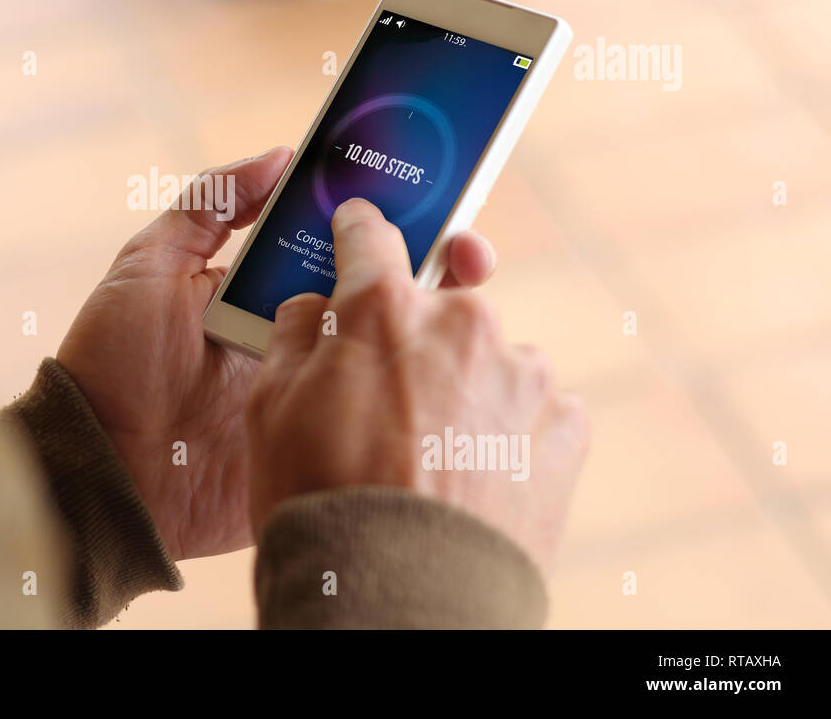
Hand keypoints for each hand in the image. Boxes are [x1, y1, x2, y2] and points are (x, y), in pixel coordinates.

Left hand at [57, 151, 500, 560]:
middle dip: (435, 272)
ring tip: (474, 313)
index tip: (439, 199)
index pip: (342, 249)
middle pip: (381, 299)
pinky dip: (412, 411)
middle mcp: (300, 339)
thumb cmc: (113, 360)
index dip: (391, 224)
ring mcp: (312, 396)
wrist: (98, 468)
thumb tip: (280, 153)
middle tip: (472, 255)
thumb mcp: (150, 266)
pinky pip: (371, 427)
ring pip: (389, 360)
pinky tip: (454, 390)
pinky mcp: (314, 450)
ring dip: (435, 336)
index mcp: (268, 292)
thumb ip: (209, 205)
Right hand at [245, 198, 588, 571]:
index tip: (357, 229)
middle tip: (380, 401)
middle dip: (409, 338)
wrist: (401, 601)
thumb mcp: (268, 409)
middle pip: (433, 306)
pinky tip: (474, 472)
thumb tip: (315, 304)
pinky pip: (533, 406)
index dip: (356, 231)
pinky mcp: (563, 428)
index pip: (369, 236)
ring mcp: (523, 376)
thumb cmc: (321, 502)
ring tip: (428, 456)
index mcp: (384, 309)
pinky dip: (508, 428)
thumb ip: (293, 333)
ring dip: (462, 386)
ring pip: (486, 357)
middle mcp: (464, 324)